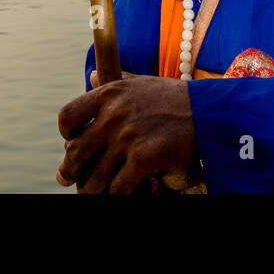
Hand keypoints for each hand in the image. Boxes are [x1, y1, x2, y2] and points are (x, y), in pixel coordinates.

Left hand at [55, 70, 197, 192]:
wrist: (208, 111)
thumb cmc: (174, 98)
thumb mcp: (140, 83)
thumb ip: (114, 81)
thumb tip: (89, 77)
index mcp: (109, 93)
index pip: (68, 115)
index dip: (65, 133)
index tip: (70, 142)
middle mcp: (114, 113)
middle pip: (76, 150)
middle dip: (68, 170)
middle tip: (65, 179)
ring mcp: (128, 136)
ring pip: (95, 175)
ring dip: (90, 190)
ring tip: (89, 194)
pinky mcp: (144, 157)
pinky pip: (119, 188)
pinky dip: (116, 196)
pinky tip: (117, 196)